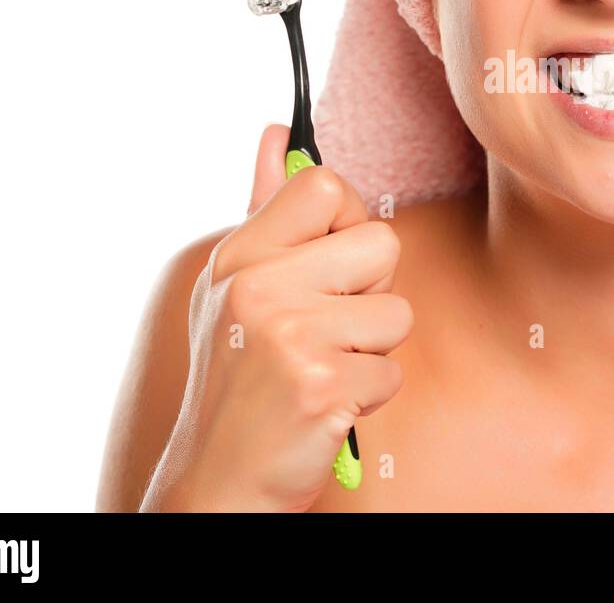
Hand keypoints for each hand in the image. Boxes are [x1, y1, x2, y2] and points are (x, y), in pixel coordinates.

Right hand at [145, 124, 410, 511]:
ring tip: (321, 371)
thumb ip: (266, 209)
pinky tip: (324, 407)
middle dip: (371, 294)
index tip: (328, 264)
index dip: (348, 225)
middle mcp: (257, 287)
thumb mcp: (234, 289)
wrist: (216, 480)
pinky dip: (368, 398)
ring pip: (397, 315)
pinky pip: (392, 372)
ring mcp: (288, 335)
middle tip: (325, 330)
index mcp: (239, 256)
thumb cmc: (236, 379)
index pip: (326, 185)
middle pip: (382, 244)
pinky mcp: (320, 385)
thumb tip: (278, 132)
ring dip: (371, 352)